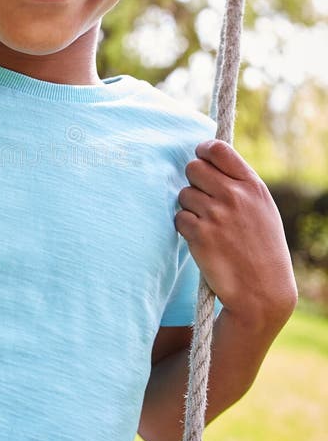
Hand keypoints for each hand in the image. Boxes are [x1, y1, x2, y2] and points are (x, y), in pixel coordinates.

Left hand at [175, 140, 296, 333]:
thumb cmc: (262, 248)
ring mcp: (216, 215)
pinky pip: (178, 218)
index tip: (200, 157)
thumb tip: (211, 161)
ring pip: (184, 194)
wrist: (262, 291)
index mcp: (252, 186)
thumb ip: (240, 184)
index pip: (218, 149)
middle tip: (202, 198)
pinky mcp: (199, 235)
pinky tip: (201, 240)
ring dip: (189, 208)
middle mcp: (234, 196)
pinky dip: (185, 228)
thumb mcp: (262, 209)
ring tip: (208, 225)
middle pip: (193, 168)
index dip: (203, 151)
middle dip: (193, 181)